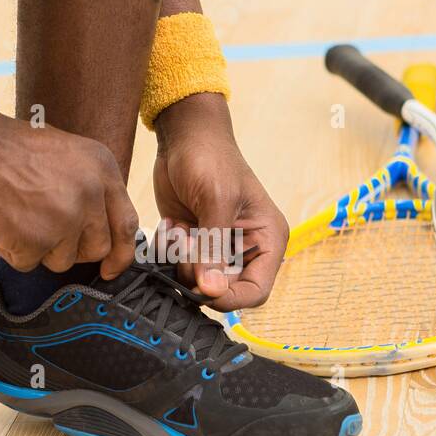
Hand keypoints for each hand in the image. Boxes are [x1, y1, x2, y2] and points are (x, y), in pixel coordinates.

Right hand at [0, 110, 138, 277]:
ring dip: (39, 249)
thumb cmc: (9, 148)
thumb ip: (89, 189)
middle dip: (72, 249)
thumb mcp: (68, 155)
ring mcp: (65, 218)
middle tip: (45, 230)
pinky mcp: (36, 239)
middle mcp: (91, 194)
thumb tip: (97, 231)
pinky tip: (2, 222)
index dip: (121, 253)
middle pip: (97, 249)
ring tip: (19, 216)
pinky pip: (28, 263)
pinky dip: (13, 251)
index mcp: (103, 169)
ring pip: (63, 260)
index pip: (126, 224)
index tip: (110, 268)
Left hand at [152, 93, 287, 310]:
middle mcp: (245, 249)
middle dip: (198, 273)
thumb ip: (214, 249)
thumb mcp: (216, 201)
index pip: (256, 290)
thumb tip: (211, 291)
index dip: (229, 297)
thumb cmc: (210, 159)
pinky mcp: (193, 244)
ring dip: (180, 261)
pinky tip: (171, 226)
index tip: (203, 287)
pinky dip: (169, 253)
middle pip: (223, 290)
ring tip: (178, 229)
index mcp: (267, 240)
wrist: (184, 137)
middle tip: (185, 242)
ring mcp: (217, 248)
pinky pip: (177, 267)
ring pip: (197, 281)